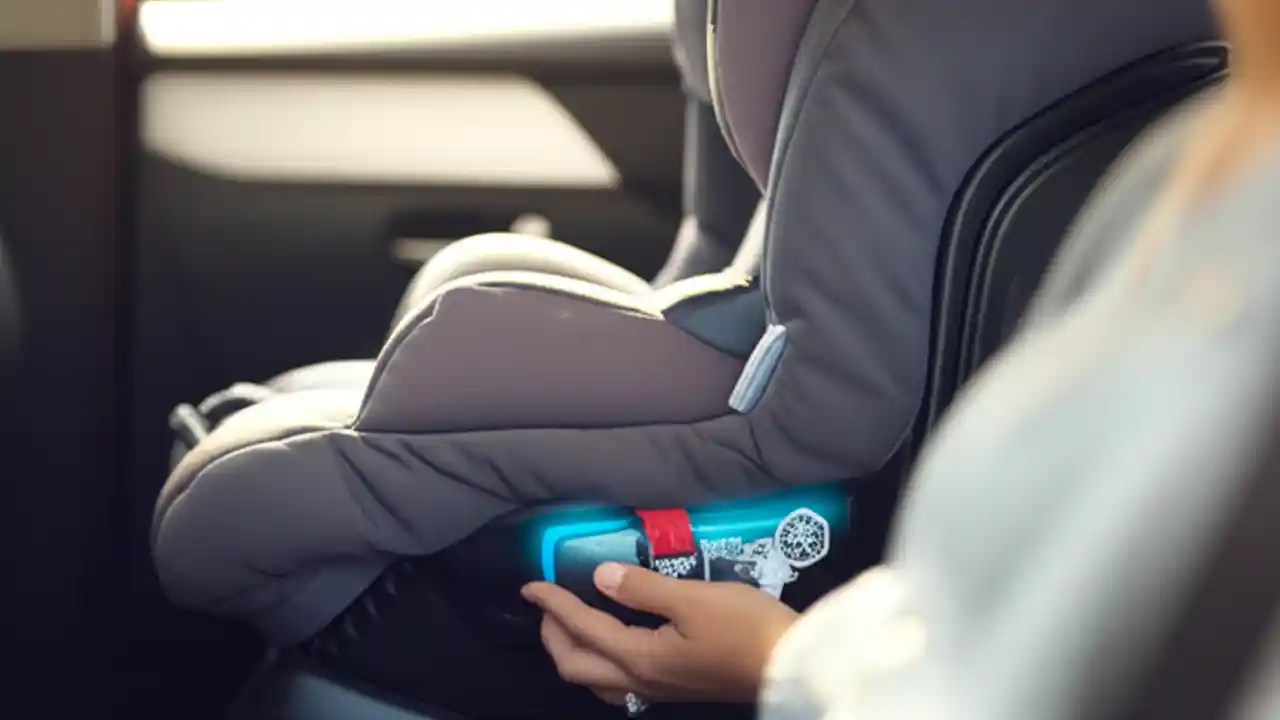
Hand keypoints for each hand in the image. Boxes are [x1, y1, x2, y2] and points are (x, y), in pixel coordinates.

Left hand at [521, 562, 798, 705]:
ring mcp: (658, 690)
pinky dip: (600, 662)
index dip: (553, 605)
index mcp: (640, 657)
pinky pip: (618, 683)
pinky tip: (613, 644)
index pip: (583, 628)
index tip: (529, 586)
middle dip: (553, 635)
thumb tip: (600, 576)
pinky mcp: (675, 689)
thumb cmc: (746, 627)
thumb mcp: (695, 598)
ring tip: (571, 624)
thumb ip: (644, 588)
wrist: (791, 663)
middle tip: (545, 605)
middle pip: (577, 666)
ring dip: (574, 652)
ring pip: (596, 680)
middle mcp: (641, 681)